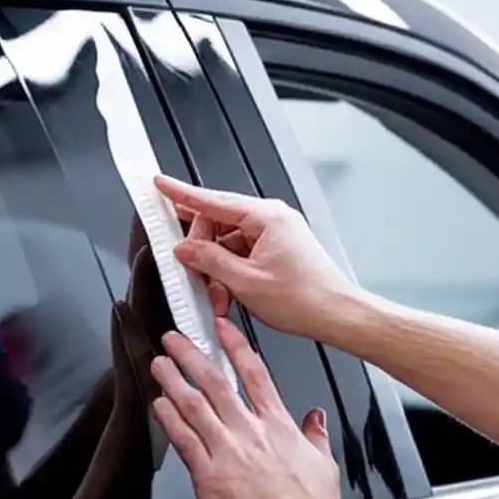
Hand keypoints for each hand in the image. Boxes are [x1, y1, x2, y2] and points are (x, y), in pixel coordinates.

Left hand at [149, 318, 356, 498]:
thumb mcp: (323, 463)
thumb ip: (315, 434)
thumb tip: (316, 417)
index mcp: (278, 426)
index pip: (254, 373)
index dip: (235, 345)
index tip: (221, 327)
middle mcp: (251, 433)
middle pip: (215, 382)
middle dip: (191, 355)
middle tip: (175, 339)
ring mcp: (228, 453)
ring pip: (194, 405)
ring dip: (173, 381)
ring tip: (159, 364)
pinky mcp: (210, 477)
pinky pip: (184, 441)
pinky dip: (169, 420)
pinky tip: (159, 406)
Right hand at [155, 175, 355, 340]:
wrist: (337, 314)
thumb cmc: (305, 299)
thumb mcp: (245, 282)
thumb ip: (209, 261)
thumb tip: (186, 249)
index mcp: (266, 217)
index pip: (213, 200)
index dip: (182, 194)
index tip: (161, 184)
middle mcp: (272, 220)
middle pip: (218, 223)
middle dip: (201, 249)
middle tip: (189, 269)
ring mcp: (275, 234)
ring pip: (228, 243)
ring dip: (216, 268)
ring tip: (215, 294)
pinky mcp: (277, 250)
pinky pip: (242, 254)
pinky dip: (230, 273)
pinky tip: (226, 294)